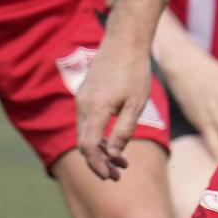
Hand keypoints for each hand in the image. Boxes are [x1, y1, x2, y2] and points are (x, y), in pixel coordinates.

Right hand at [75, 37, 154, 181]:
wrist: (124, 41)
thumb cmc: (134, 71)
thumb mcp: (136, 105)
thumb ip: (123, 131)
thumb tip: (114, 155)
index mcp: (95, 109)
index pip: (88, 147)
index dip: (97, 165)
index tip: (110, 177)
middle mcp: (83, 105)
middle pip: (84, 143)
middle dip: (99, 162)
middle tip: (118, 176)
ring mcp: (82, 99)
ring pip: (84, 133)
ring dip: (100, 150)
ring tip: (121, 163)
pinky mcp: (85, 95)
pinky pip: (86, 122)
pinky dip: (97, 136)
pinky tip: (113, 142)